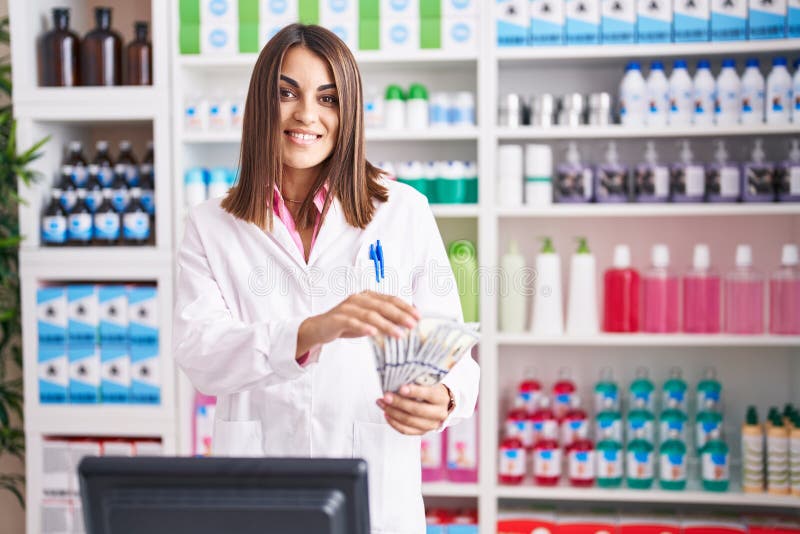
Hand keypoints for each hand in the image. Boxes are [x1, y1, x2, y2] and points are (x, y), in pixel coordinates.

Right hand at [296, 291, 418, 356]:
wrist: (320, 328)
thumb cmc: (347, 323)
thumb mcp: (368, 321)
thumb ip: (385, 319)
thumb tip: (407, 323)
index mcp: (368, 296)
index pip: (390, 299)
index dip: (405, 307)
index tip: (418, 316)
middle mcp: (358, 299)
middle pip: (383, 306)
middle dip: (400, 315)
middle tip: (413, 325)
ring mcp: (347, 308)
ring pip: (370, 315)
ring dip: (386, 325)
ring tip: (399, 335)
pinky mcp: (337, 318)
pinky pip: (352, 322)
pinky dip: (363, 327)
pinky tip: (373, 333)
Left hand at [376, 383, 450, 435]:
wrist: (439, 402)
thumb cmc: (430, 388)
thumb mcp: (428, 381)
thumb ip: (417, 380)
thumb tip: (397, 378)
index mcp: (441, 398)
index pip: (429, 395)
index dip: (415, 392)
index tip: (401, 388)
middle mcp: (439, 413)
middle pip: (417, 410)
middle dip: (399, 403)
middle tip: (386, 396)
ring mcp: (431, 424)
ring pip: (409, 421)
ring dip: (392, 412)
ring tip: (382, 403)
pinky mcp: (423, 432)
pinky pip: (406, 430)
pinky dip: (394, 423)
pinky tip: (386, 414)